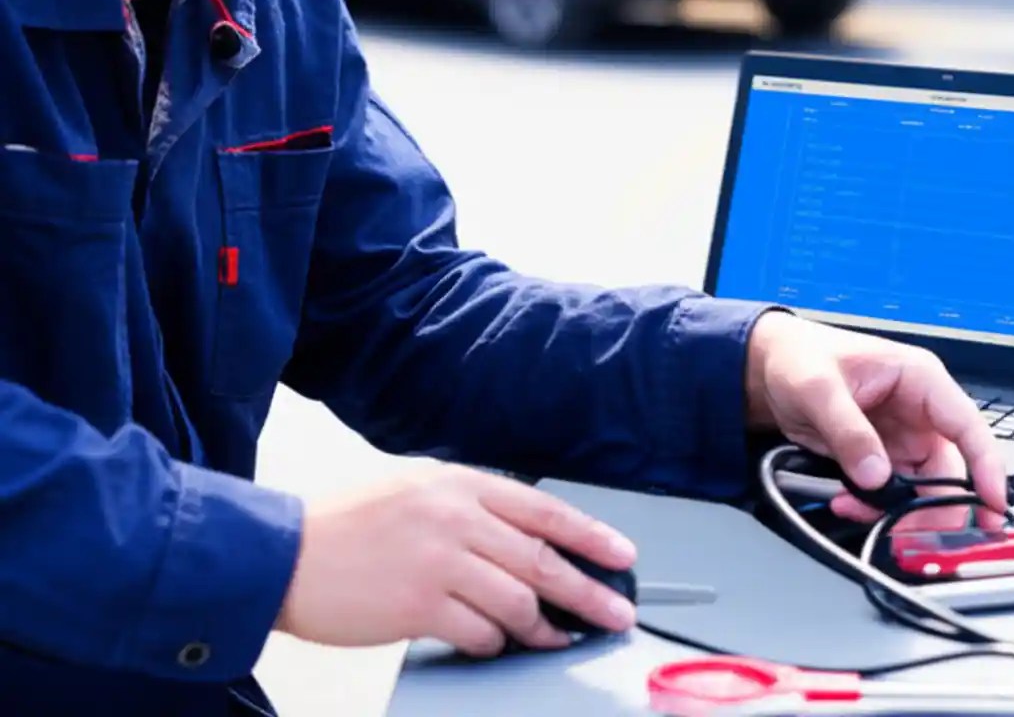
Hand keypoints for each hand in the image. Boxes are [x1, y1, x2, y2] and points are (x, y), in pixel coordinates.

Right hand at [275, 465, 637, 656]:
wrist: (280, 554)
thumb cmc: (344, 522)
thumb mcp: (412, 488)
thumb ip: (467, 506)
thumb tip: (525, 539)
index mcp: (457, 483)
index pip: (543, 510)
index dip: (590, 535)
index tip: (620, 555)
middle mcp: (453, 518)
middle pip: (542, 560)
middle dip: (589, 592)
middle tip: (616, 612)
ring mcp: (437, 563)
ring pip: (517, 603)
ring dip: (542, 628)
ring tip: (553, 637)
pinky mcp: (417, 608)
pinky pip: (480, 634)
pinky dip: (494, 643)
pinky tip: (494, 643)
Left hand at [745, 312, 1006, 529]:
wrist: (767, 368)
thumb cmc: (799, 357)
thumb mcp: (818, 389)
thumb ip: (849, 431)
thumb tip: (875, 473)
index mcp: (918, 380)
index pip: (968, 426)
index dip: (987, 466)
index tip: (992, 502)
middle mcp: (918, 411)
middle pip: (949, 469)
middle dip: (935, 505)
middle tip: (912, 530)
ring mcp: (900, 436)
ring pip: (921, 487)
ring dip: (898, 510)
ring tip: (859, 511)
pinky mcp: (879, 456)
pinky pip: (890, 491)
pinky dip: (873, 505)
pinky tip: (847, 502)